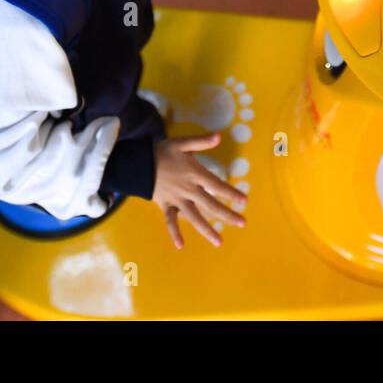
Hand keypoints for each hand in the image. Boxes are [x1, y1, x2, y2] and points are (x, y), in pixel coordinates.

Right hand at [153, 133, 247, 248]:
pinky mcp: (165, 205)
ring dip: (207, 230)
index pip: (218, 186)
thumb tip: (219, 136)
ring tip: (220, 242)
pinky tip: (180, 246)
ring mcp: (177, 200)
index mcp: (194, 174)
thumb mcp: (181, 143)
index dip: (231, 193)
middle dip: (228, 215)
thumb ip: (200, 142)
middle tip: (242, 223)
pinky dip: (174, 233)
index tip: (244, 201)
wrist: (137, 163)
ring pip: (194, 218)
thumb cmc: (162, 151)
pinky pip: (170, 222)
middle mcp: (188, 190)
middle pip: (211, 205)